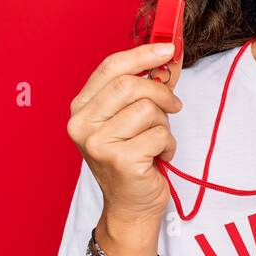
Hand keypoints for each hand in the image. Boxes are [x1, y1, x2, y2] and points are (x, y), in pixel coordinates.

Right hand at [67, 42, 183, 232]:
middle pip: (130, 85)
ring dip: (164, 125)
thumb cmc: (132, 159)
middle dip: (160, 93)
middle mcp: (82, 125)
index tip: (168, 49)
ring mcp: (98, 144)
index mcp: (81, 109)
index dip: (142, 55)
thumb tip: (168, 55)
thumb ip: (143, 87)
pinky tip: (157, 158)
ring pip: (148, 110)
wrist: (130, 206)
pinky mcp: (120, 160)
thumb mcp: (130, 119)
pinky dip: (168, 145)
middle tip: (174, 106)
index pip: (110, 67)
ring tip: (155, 142)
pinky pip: (160, 135)